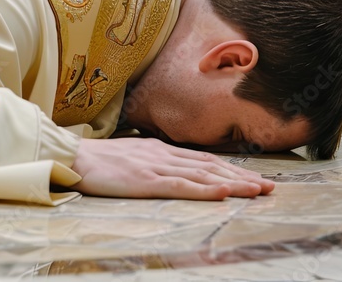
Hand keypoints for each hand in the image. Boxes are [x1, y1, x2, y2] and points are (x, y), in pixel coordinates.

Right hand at [72, 138, 274, 199]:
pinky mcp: (146, 181)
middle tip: (269, 187)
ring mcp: (156, 166)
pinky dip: (204, 189)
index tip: (253, 177)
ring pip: (203, 175)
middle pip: (211, 166)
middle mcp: (165, 154)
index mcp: (161, 149)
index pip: (204, 159)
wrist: (73, 156)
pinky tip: (223, 192)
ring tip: (258, 191)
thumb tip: (171, 168)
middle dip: (242, 176)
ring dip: (233, 183)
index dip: (231, 168)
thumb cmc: (98, 160)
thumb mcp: (132, 155)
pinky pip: (181, 186)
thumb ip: (153, 161)